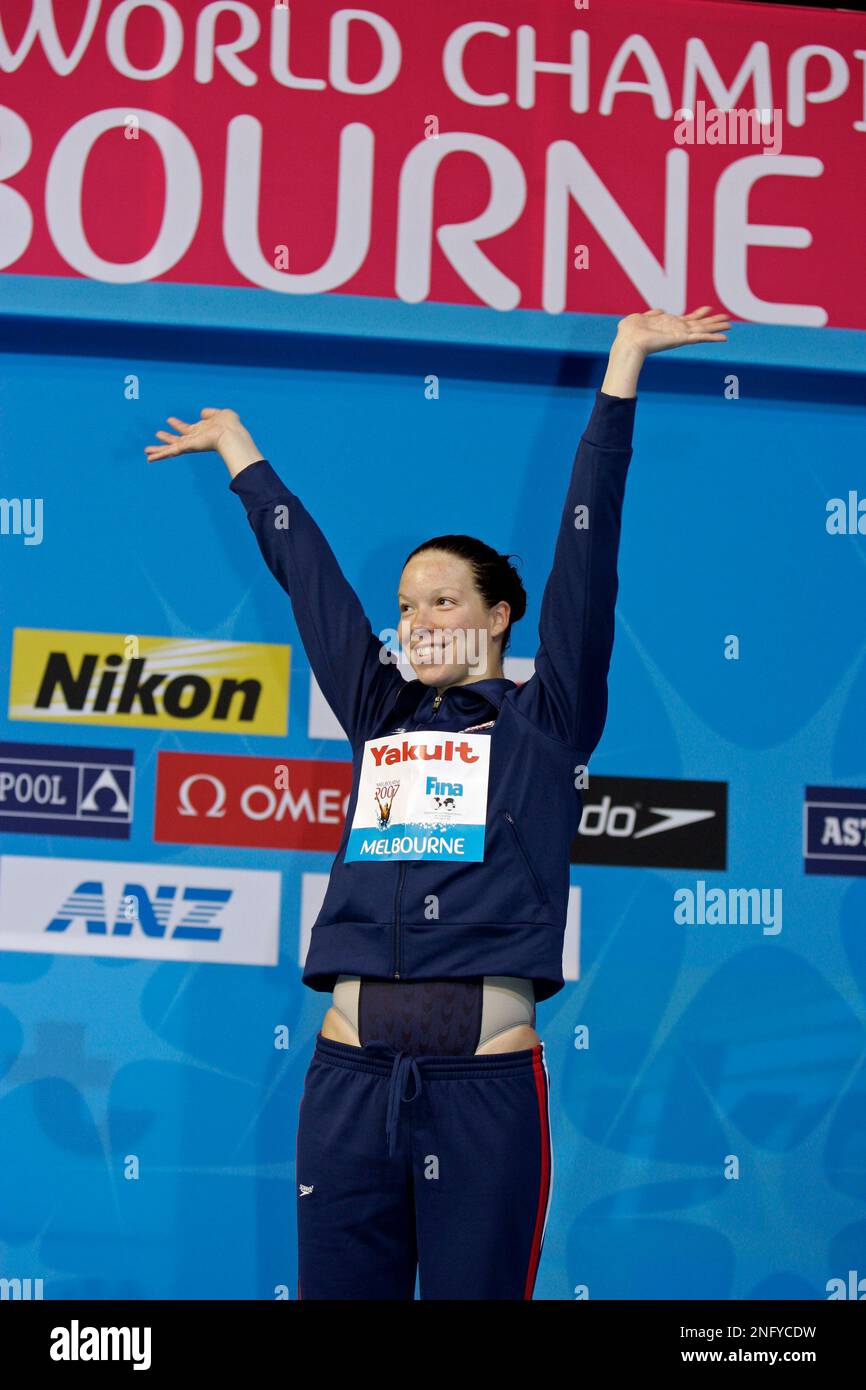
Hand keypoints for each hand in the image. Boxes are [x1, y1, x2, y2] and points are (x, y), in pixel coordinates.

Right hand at [144, 407, 242, 461]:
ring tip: (147, 451)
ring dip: (158, 450)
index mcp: (201, 431)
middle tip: (157, 436)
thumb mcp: (219, 414)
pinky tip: (149, 457)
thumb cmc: (229, 425)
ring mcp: (190, 444)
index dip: (178, 425)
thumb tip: (203, 413)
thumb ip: (210, 413)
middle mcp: (195, 439)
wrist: (231, 433)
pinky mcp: (187, 447)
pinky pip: (170, 452)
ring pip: (170, 449)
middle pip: (177, 441)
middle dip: (167, 439)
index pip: (186, 429)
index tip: (169, 420)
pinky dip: (159, 455)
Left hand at [616, 306, 730, 356]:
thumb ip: (653, 314)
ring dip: (717, 328)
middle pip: (700, 324)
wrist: (629, 342)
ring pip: (703, 330)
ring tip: (730, 325)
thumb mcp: (641, 317)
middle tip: (728, 319)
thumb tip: (662, 310)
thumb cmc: (630, 332)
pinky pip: (700, 338)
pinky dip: (712, 338)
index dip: (699, 313)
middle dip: (714, 321)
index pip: (687, 318)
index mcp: (669, 324)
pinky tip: (724, 337)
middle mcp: (677, 330)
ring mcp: (680, 335)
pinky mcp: (681, 339)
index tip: (709, 308)